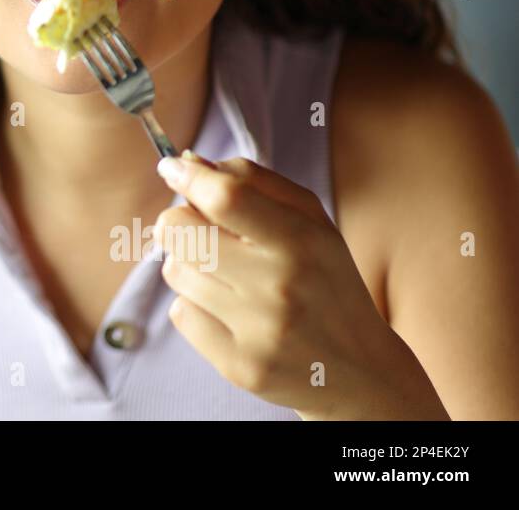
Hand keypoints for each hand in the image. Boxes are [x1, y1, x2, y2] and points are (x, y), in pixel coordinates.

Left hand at [152, 151, 448, 419]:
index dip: (188, 177)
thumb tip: (189, 163)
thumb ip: (253, 182)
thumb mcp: (309, 221)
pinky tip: (227, 311)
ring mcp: (257, 330)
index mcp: (301, 241)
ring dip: (189, 265)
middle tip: (199, 229)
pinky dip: (195, 306)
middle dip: (180, 220)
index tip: (171, 167)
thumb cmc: (324, 280)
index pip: (225, 198)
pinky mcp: (239, 366)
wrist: (360, 369)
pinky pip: (179, 313)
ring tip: (224, 275)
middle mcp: (279, 285)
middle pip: (180, 229)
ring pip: (175, 270)